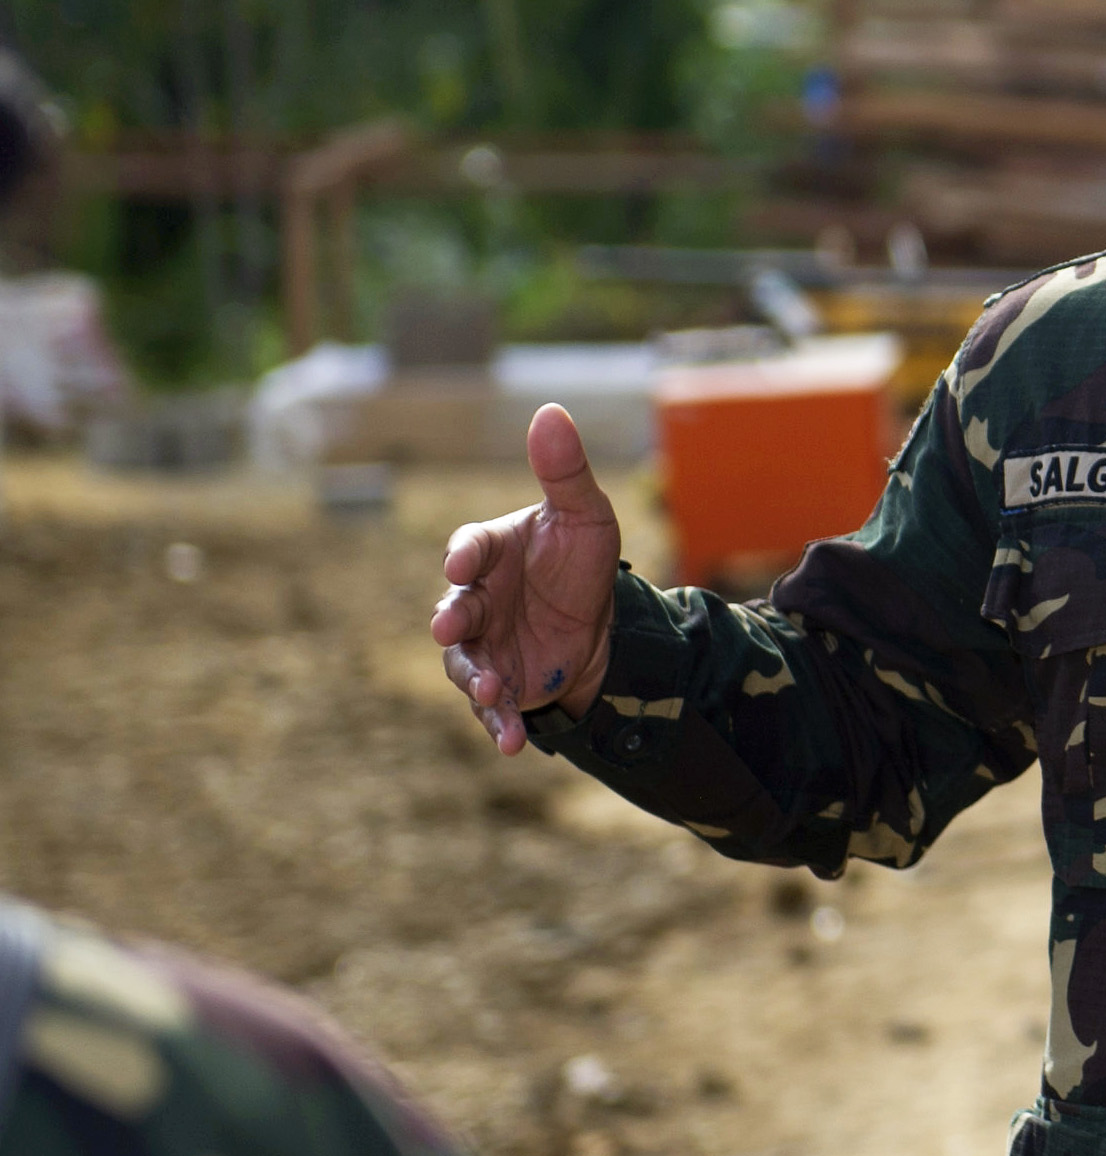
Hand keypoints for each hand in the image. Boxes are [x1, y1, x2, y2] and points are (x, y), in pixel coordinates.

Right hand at [431, 403, 625, 755]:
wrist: (604, 623)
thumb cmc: (583, 560)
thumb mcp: (586, 516)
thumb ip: (565, 470)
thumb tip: (549, 411)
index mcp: (490, 552)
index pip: (469, 547)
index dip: (463, 555)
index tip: (461, 563)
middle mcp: (476, 599)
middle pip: (455, 608)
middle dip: (454, 619)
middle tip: (450, 627)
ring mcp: (483, 645)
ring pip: (465, 662)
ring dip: (475, 679)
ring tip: (496, 691)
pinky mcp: (501, 682)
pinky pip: (491, 705)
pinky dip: (498, 723)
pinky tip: (511, 744)